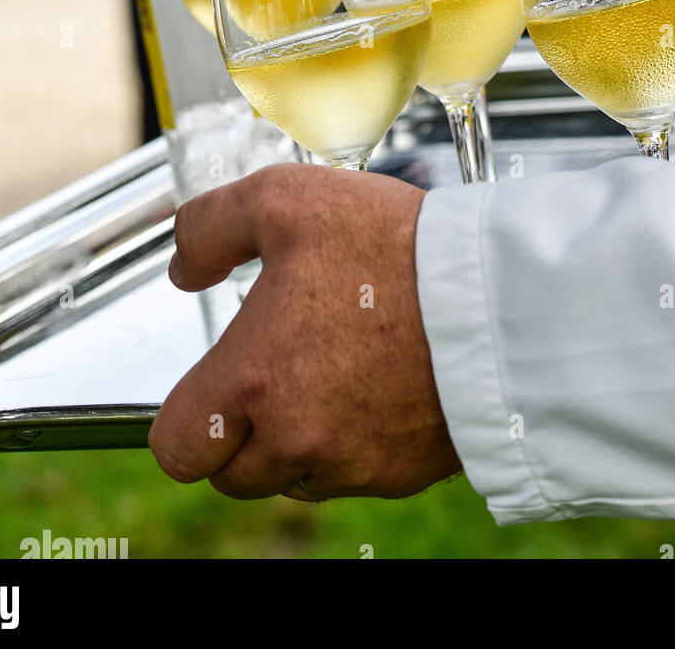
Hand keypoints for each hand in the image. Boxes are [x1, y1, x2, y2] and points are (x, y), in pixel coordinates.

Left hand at [148, 164, 460, 500]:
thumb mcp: (286, 200)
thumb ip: (213, 228)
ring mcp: (354, 464)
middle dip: (245, 430)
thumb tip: (185, 266)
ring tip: (340, 366)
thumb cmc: (394, 249)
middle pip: (235, 473)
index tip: (217, 381)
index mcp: (252, 383)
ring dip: (302, 438)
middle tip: (283, 365)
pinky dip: (361, 439)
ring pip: (298, 475)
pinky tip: (385, 380)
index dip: (188, 417)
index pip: (177, 448)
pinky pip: (360, 473)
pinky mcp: (406, 473)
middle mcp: (295, 440)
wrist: (497, 295)